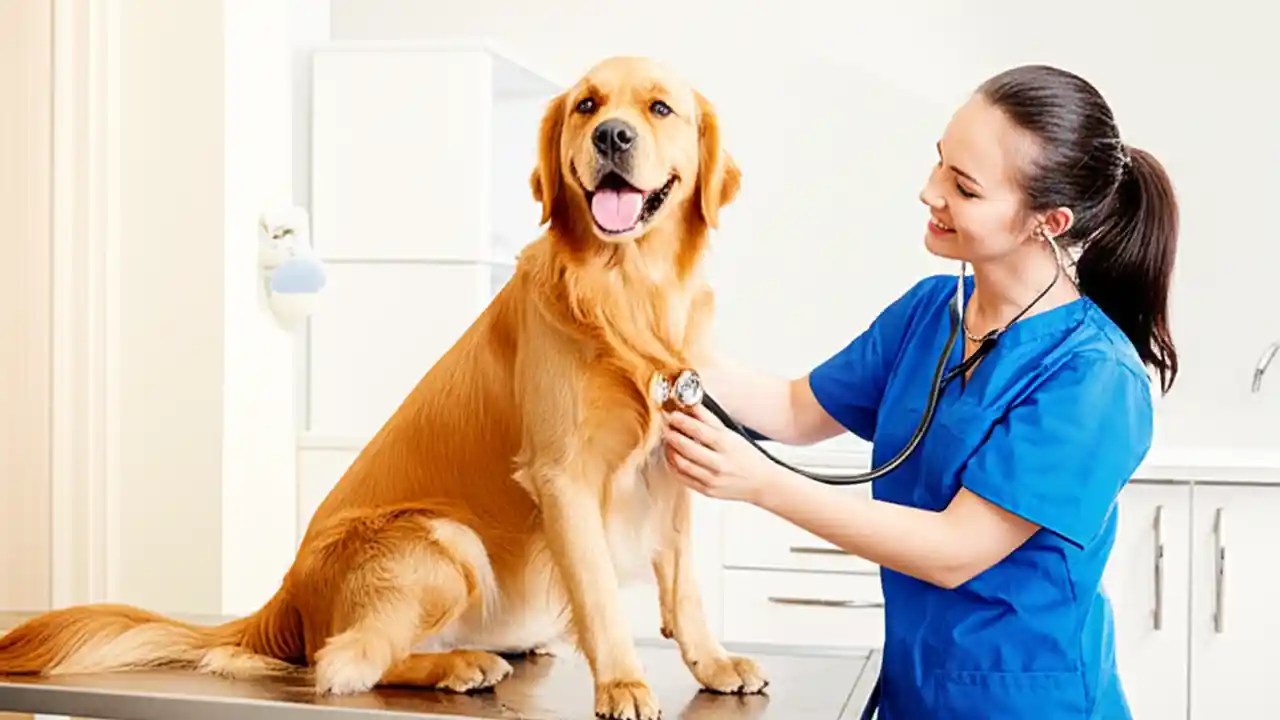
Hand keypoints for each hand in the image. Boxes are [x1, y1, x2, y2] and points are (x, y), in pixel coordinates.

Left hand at [662, 404, 777, 504]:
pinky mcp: (707, 490)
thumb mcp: (732, 434)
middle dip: (672, 435)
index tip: (673, 415)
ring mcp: (712, 479)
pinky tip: (672, 455)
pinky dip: (673, 465)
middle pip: (688, 448)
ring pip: (682, 464)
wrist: (761, 483)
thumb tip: (691, 404)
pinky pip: (682, 477)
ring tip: (668, 440)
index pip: (700, 431)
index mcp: (728, 446)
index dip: (683, 422)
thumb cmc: (746, 456)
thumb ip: (709, 419)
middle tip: (666, 426)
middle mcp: (720, 464)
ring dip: (670, 450)